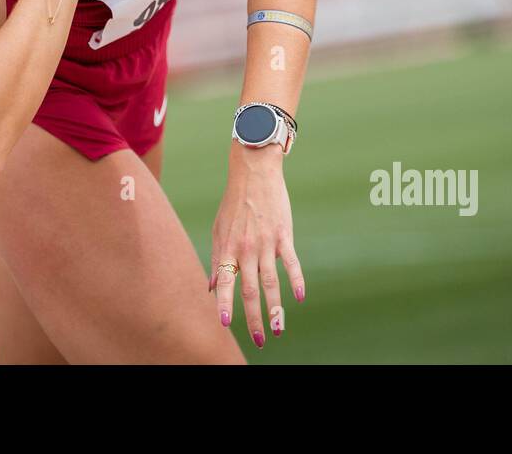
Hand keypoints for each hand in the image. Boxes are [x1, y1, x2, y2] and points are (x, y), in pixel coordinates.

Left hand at [209, 144, 303, 347]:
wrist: (254, 173)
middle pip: (250, 290)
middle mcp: (246, 249)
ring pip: (271, 283)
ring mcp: (266, 243)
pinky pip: (291, 263)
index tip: (226, 324)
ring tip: (279, 330)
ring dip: (275, 309)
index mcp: (228, 248)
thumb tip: (212, 287)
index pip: (226, 282)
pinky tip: (299, 298)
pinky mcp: (284, 236)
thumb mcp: (218, 229)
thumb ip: (217, 259)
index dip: (225, 304)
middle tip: (259, 339)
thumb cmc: (234, 203)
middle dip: (253, 317)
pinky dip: (296, 281)